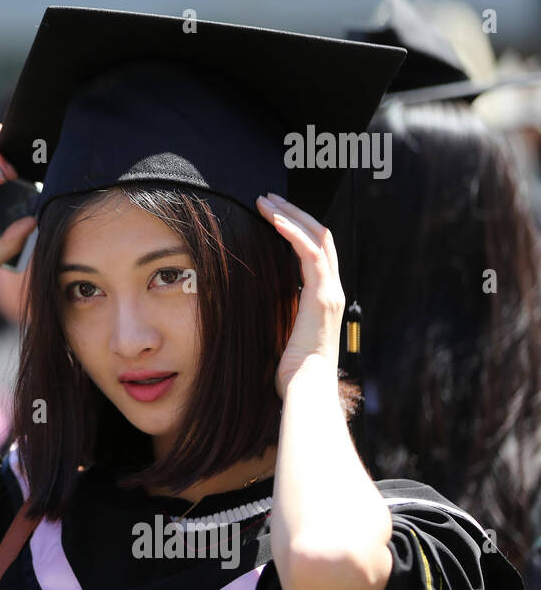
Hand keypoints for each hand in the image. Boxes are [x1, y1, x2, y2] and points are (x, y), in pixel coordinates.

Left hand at [256, 192, 344, 399]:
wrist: (305, 390)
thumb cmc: (289, 372)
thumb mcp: (281, 334)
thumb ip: (278, 315)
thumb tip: (258, 305)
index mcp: (323, 299)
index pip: (316, 251)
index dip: (296, 229)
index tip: (272, 215)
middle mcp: (332, 291)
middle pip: (321, 237)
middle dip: (294, 213)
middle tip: (268, 198)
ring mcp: (330, 292)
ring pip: (317, 238)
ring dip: (290, 215)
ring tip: (265, 201)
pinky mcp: (322, 297)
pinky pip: (310, 253)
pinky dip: (292, 232)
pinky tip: (274, 220)